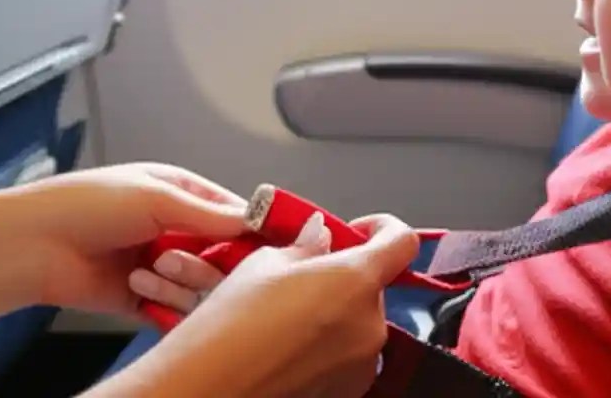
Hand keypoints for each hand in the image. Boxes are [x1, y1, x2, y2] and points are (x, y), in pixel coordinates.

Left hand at [7, 163, 246, 317]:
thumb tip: (258, 219)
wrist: (31, 246)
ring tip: (149, 269)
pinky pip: (176, 307)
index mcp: (180, 193)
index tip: (273, 243)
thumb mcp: (157, 199)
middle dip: (211, 259)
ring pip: (201, 282)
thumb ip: (211, 214)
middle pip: (222, 252)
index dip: (253, 227)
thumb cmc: (88, 206)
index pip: (233, 211)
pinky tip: (141, 286)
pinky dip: (166, 302)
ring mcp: (160, 263)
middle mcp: (174, 228)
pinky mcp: (144, 296)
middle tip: (189, 258)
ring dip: (180, 279)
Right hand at [107, 212, 419, 397]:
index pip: (402, 241)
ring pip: (360, 321)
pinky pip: (350, 354)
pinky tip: (290, 347)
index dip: (384, 229)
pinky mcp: (350, 390)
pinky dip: (330, 346)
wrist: (208, 388)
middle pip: (373, 285)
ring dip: (336, 313)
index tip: (358, 231)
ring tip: (288, 318)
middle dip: (344, 278)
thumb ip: (306, 246)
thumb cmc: (231, 324)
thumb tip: (321, 236)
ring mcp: (364, 361)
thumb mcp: (264, 264)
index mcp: (356, 281)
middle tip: (301, 280)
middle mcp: (371, 323)